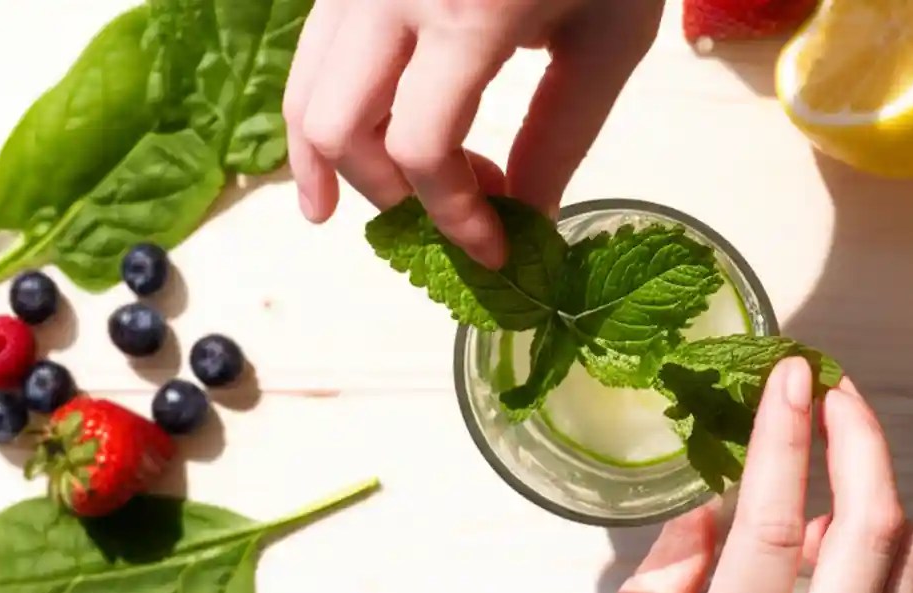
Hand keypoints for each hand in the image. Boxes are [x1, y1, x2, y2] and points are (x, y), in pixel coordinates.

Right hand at [283, 0, 663, 268]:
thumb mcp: (608, 43)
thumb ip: (559, 138)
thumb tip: (524, 220)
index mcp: (469, 13)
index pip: (422, 149)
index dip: (453, 218)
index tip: (492, 249)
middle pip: (339, 128)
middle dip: (388, 195)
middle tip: (443, 214)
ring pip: (304, 89)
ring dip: (327, 161)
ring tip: (337, 208)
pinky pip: (314, 53)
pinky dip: (324, 109)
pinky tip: (343, 141)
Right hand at [570, 359, 912, 592]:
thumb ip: (660, 581)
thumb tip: (710, 508)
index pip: (773, 526)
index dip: (786, 436)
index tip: (792, 371)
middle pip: (874, 533)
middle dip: (862, 441)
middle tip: (834, 394)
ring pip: (911, 570)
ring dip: (879, 499)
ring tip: (835, 478)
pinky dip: (898, 564)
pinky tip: (859, 552)